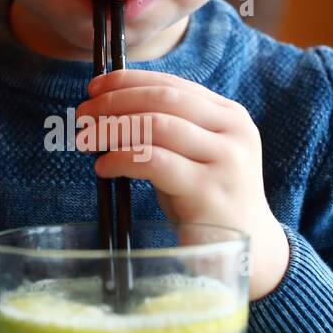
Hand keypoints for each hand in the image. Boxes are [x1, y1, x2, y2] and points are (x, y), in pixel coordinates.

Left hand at [75, 70, 288, 300]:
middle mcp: (233, 132)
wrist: (250, 251)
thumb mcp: (192, 157)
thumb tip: (106, 111)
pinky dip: (121, 159)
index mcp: (229, 116)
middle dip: (115, 103)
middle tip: (82, 116)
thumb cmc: (208, 203)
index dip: (129, 81)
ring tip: (86, 141)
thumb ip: (165, 130)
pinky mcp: (210, 191)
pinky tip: (104, 167)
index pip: (173, 84)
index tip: (95, 87)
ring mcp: (225, 160)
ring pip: (157, 126)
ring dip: (113, 129)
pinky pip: (155, 162)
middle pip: (163, 101)